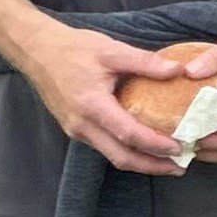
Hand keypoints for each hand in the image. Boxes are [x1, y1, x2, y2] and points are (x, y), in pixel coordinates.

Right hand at [15, 18, 189, 175]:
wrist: (36, 51)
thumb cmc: (73, 48)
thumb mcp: (111, 50)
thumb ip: (145, 62)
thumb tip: (179, 70)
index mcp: (91, 106)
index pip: (128, 134)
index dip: (155, 144)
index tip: (180, 147)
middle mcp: (82, 125)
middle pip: (120, 157)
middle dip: (151, 166)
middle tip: (180, 167)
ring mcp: (76, 129)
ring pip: (111, 155)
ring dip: (140, 162)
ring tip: (168, 162)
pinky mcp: (75, 128)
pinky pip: (103, 146)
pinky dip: (126, 151)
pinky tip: (144, 147)